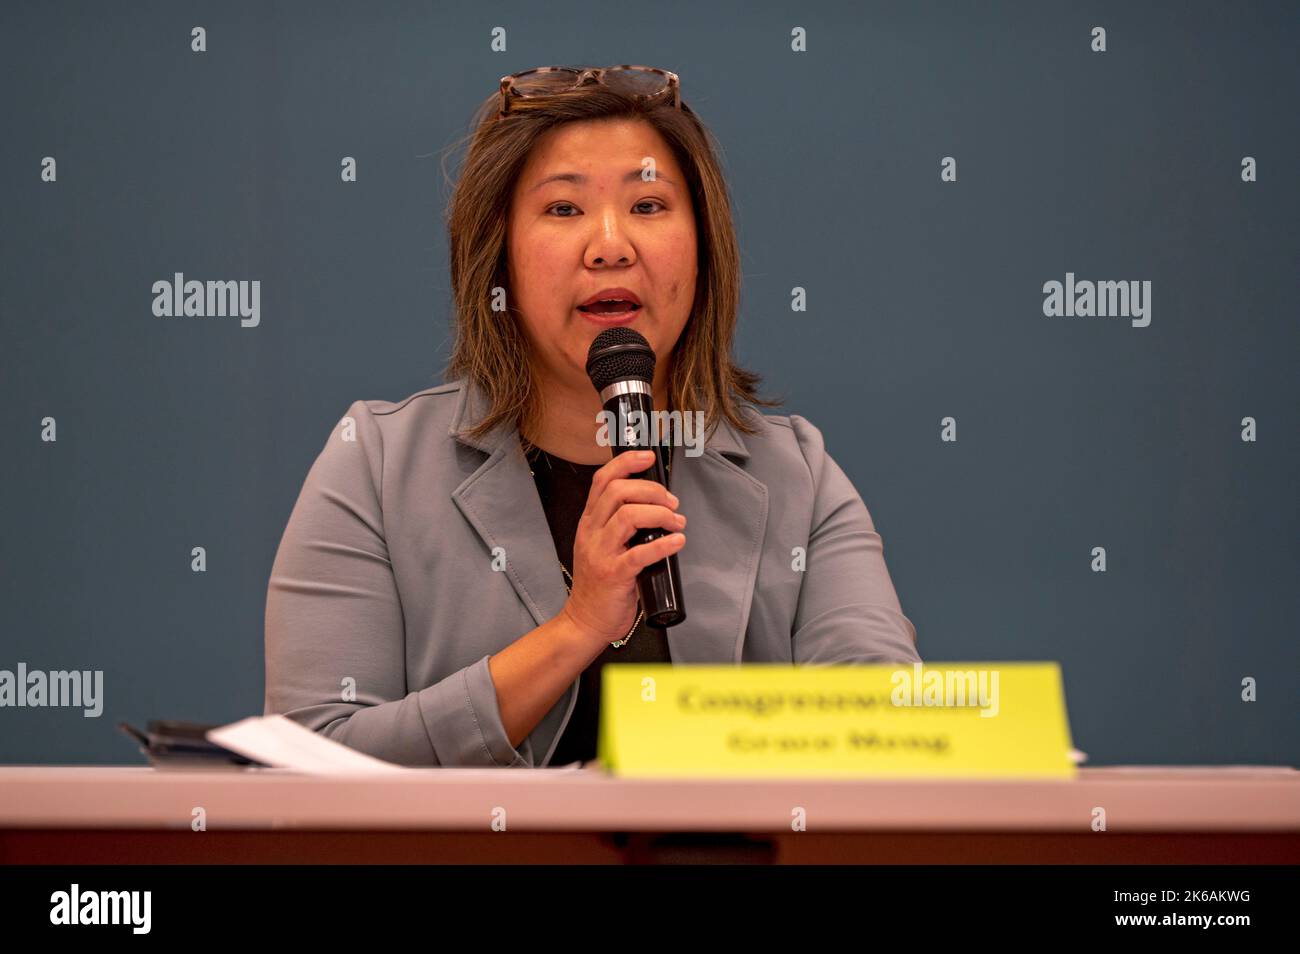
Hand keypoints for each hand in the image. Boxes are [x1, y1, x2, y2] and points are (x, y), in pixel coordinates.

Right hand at [561, 449, 685, 649]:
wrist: (585, 620)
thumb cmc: (600, 584)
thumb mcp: (602, 546)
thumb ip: (620, 526)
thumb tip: (657, 507)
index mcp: (589, 522)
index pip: (602, 480)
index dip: (626, 463)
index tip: (649, 458)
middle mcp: (591, 533)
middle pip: (618, 492)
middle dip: (652, 491)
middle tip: (672, 503)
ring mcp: (600, 553)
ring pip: (628, 516)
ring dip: (660, 514)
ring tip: (676, 522)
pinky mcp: (614, 575)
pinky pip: (640, 553)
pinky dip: (663, 544)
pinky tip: (677, 542)